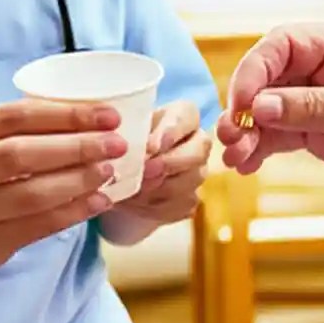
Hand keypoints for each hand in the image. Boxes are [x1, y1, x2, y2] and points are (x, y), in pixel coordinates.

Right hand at [0, 100, 127, 280]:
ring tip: (109, 172)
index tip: (109, 116)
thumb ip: (26, 130)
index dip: (66, 114)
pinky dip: (73, 211)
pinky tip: (99, 201)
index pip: (14, 116)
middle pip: (19, 153)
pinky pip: (37, 226)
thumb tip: (97, 119)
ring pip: (29, 193)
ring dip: (77, 181)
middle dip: (76, 147)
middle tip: (116, 145)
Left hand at [113, 100, 210, 223]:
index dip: (170, 132)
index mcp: (184, 116)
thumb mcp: (125, 128)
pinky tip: (134, 202)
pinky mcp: (190, 200)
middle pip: (197, 152)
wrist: (125, 169)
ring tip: (132, 189)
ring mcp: (197, 173)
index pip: (186, 117)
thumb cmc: (127, 140)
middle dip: (169, 163)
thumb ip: (130, 132)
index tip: (150, 146)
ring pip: (188, 182)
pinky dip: (154, 206)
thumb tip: (130, 148)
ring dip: (158, 188)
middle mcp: (198, 143)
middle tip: (144, 171)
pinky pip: (177, 205)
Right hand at [216, 23, 323, 242]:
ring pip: (266, 112)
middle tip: (232, 132)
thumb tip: (262, 106)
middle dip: (245, 104)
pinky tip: (246, 165)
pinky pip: (277, 137)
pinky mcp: (318, 137)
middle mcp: (323, 69)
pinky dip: (258, 150)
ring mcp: (318, 104)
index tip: (246, 101)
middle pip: (266, 78)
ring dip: (246, 132)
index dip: (256, 69)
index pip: (282, 44)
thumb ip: (315, 107)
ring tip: (236, 157)